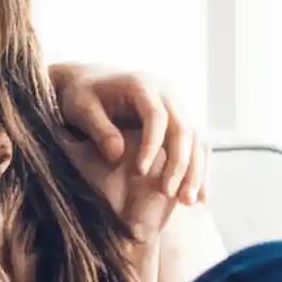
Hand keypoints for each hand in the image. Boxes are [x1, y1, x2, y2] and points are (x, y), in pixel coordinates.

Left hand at [50, 63, 206, 204]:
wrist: (91, 79)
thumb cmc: (81, 95)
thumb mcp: (82, 109)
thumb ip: (99, 130)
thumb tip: (117, 155)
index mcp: (141, 85)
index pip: (155, 116)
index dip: (150, 145)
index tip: (139, 172)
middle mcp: (166, 92)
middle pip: (182, 128)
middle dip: (178, 162)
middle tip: (167, 193)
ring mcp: (178, 105)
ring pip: (195, 138)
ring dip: (194, 170)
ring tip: (188, 202)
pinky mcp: (181, 118)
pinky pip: (197, 144)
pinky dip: (199, 169)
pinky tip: (199, 195)